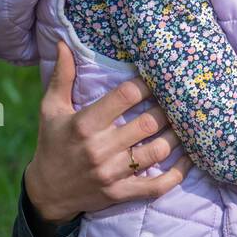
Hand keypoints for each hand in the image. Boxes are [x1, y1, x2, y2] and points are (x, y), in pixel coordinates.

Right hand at [25, 41, 190, 222]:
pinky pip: (158, 185)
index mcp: (85, 124)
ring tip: (187, 124)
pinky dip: (178, 173)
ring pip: (158, 151)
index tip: (158, 78)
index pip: (126, 96)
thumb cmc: (52, 143)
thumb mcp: (50, 109)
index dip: (146, 84)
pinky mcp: (121, 193)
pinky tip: (189, 158)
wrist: (46, 192)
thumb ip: (62, 77)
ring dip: (177, 137)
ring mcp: (112, 173)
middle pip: (148, 123)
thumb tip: (63, 43)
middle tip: (179, 100)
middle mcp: (100, 148)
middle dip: (168, 109)